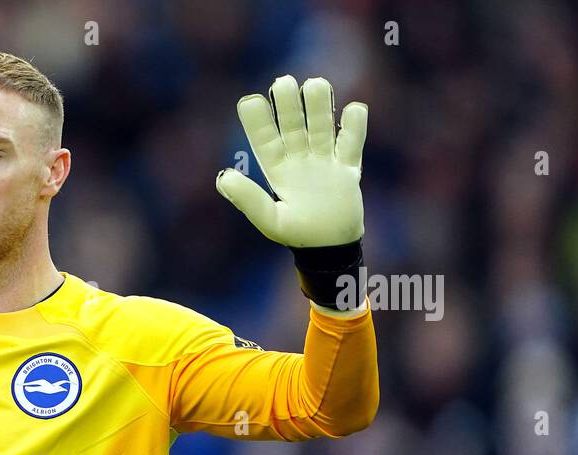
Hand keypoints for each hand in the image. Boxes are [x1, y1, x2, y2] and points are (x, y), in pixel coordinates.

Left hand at [216, 75, 366, 248]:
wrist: (330, 248)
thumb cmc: (297, 234)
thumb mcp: (270, 221)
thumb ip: (248, 199)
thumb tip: (223, 176)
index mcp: (277, 169)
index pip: (264, 138)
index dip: (257, 120)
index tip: (249, 101)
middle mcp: (299, 158)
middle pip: (294, 123)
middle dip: (289, 103)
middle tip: (283, 83)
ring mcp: (324, 160)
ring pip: (321, 125)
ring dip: (319, 105)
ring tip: (315, 84)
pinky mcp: (348, 167)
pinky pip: (352, 142)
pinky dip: (355, 125)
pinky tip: (353, 110)